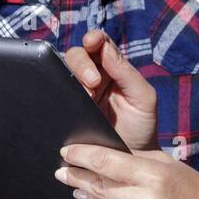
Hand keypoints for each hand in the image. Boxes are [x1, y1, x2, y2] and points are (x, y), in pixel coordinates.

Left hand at [56, 143, 198, 198]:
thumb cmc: (191, 189)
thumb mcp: (166, 164)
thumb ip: (134, 159)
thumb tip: (100, 155)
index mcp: (154, 177)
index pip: (107, 163)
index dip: (82, 157)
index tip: (66, 152)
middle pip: (99, 188)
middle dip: (77, 178)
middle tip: (62, 172)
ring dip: (91, 198)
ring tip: (80, 189)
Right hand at [64, 29, 156, 151]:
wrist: (131, 160)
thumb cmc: (142, 126)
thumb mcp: (142, 98)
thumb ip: (127, 72)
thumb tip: (106, 48)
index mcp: (113, 68)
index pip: (100, 44)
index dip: (94, 38)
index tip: (92, 42)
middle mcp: (94, 76)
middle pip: (78, 55)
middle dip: (82, 63)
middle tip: (93, 82)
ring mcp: (78, 93)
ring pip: (63, 72)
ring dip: (71, 76)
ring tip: (86, 95)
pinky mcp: (67, 110)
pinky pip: (56, 95)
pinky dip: (57, 93)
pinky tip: (66, 102)